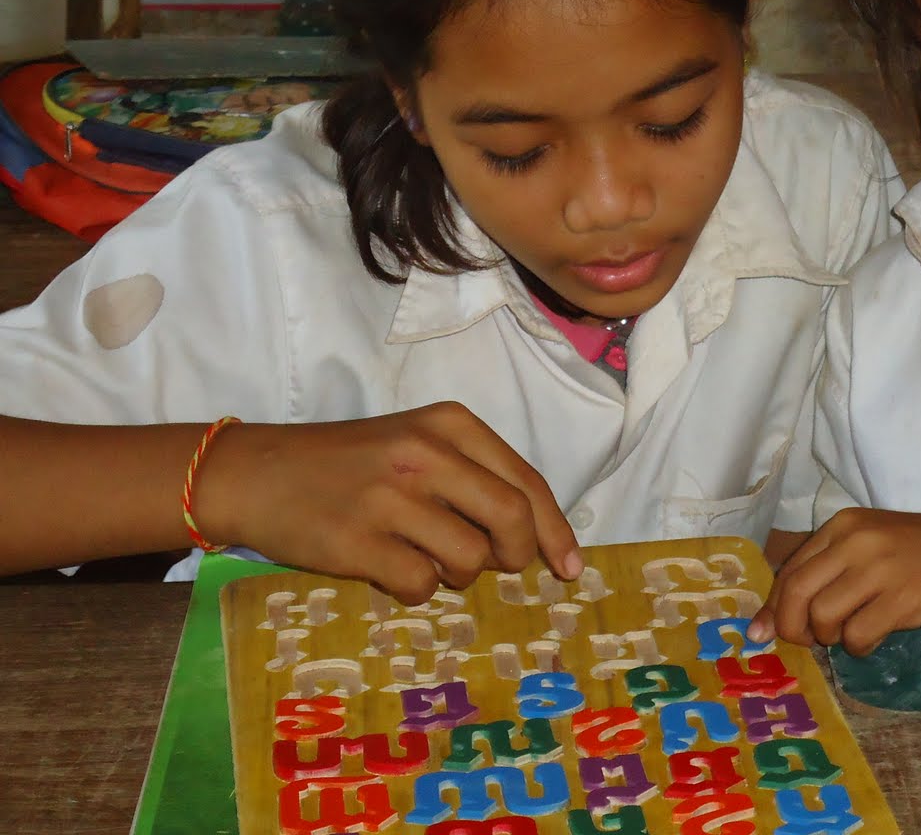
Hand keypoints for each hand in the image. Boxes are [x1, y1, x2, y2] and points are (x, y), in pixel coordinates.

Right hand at [194, 401, 581, 603]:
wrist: (257, 473)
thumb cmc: (349, 463)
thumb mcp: (416, 443)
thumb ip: (473, 476)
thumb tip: (532, 536)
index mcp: (450, 424)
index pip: (526, 480)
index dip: (555, 529)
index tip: (570, 565)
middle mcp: (426, 452)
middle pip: (512, 518)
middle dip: (518, 554)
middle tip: (502, 566)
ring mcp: (391, 496)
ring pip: (471, 558)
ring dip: (460, 574)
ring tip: (427, 558)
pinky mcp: (358, 540)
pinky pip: (421, 584)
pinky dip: (418, 589)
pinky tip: (392, 569)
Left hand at [748, 508, 920, 655]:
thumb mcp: (871, 545)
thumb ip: (828, 571)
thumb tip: (774, 619)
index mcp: (843, 525)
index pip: (790, 569)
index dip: (775, 606)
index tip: (767, 632)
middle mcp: (855, 541)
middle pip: (797, 593)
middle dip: (792, 628)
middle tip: (808, 642)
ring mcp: (878, 569)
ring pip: (823, 617)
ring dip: (831, 638)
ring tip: (851, 634)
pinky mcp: (901, 598)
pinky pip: (858, 635)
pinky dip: (860, 647)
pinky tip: (875, 639)